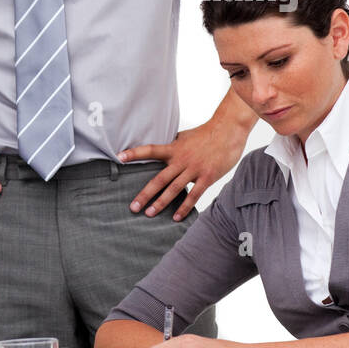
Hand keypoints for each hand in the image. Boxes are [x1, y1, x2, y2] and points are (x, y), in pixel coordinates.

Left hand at [119, 115, 248, 220]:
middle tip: (133, 207)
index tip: (119, 157)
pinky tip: (176, 217)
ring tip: (149, 214)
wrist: (229, 130)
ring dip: (161, 203)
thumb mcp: (184, 137)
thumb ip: (172, 146)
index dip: (134, 153)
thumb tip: (160, 149)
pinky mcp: (207, 177)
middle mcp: (181, 160)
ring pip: (174, 189)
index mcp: (174, 149)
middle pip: (159, 179)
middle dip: (145, 194)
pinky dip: (184, 207)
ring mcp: (194, 169)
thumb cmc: (206, 133)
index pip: (150, 150)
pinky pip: (194, 195)